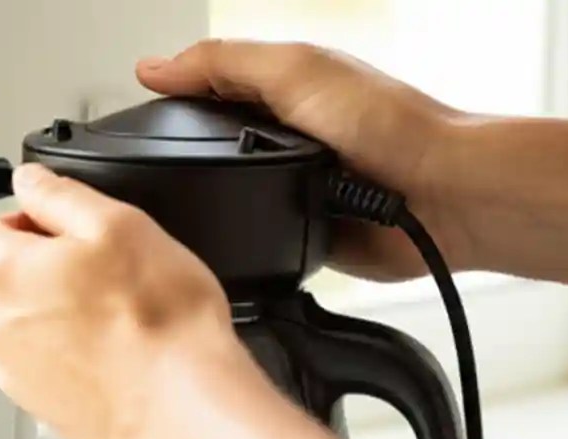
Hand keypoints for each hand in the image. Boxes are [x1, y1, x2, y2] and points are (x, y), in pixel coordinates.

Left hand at [0, 164, 249, 438]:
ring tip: (121, 321)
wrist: (185, 411)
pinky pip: (50, 364)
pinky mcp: (42, 408)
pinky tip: (120, 356)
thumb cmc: (159, 322)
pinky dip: (76, 356)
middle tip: (111, 275)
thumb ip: (60, 195)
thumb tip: (30, 181)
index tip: (77, 233)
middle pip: (10, 278)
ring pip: (31, 323)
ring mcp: (15, 375)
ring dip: (64, 314)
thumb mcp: (119, 224)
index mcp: (1, 274)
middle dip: (51, 270)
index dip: (37, 221)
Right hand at [137, 39, 475, 280]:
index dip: (166, 102)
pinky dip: (246, 242)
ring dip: (214, 206)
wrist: (440, 198)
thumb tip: (155, 67)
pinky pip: (254, 244)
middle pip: (206, 151)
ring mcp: (290, 189)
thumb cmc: (390, 125)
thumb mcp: (294, 71)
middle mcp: (282, 138)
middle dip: (182, 163)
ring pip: (225, 200)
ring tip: (194, 207)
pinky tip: (238, 238)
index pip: (202, 92)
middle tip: (150, 174)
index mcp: (278, 91)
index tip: (127, 115)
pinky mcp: (300, 237)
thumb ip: (222, 65)